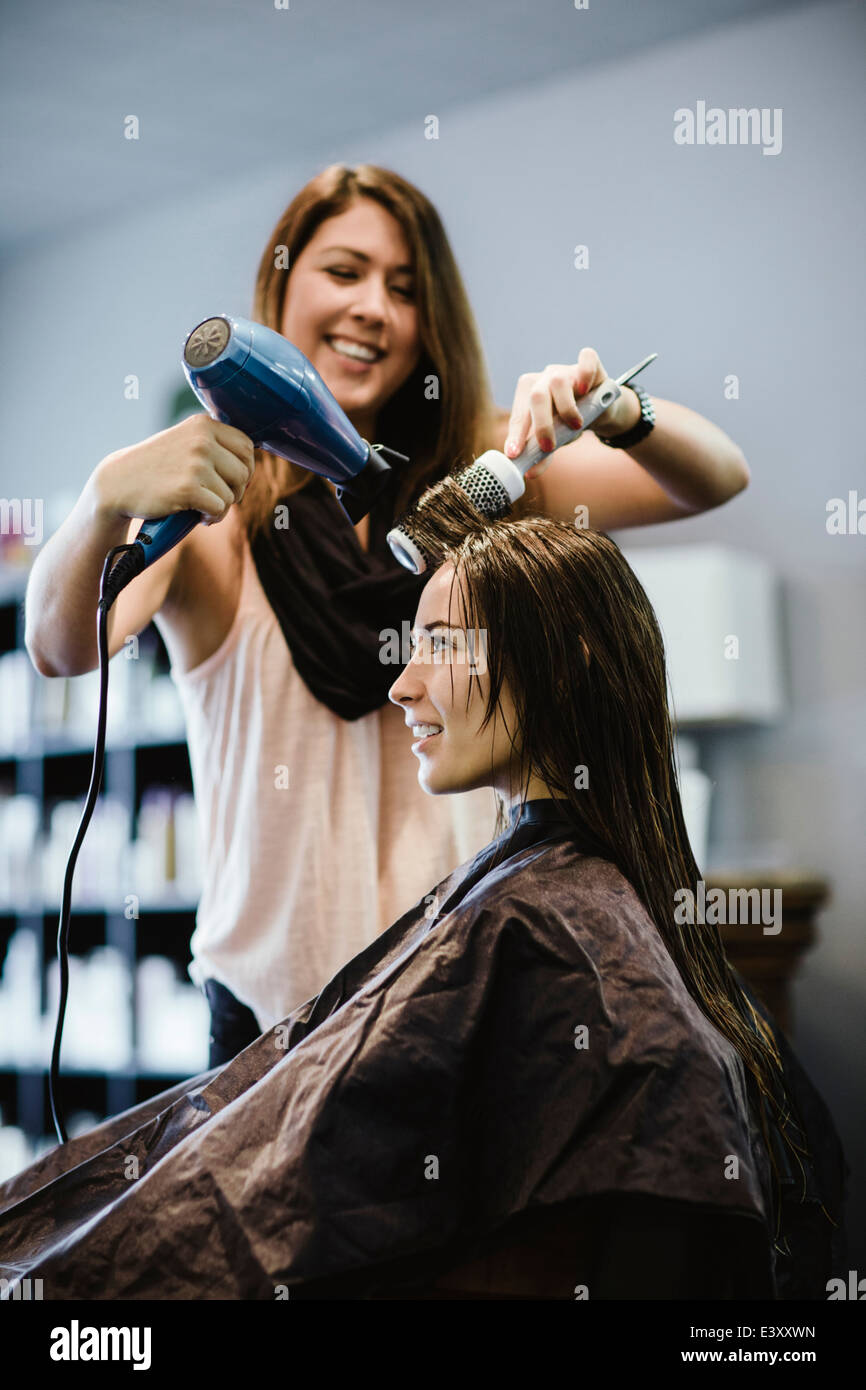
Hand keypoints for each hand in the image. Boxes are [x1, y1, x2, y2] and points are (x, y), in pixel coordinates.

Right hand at [94, 414, 254, 524]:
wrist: (119, 482)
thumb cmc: (157, 466)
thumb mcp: (186, 442)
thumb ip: (215, 444)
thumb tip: (252, 460)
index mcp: (204, 424)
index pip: (247, 446)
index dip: (244, 468)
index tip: (229, 480)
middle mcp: (202, 439)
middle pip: (244, 472)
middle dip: (236, 490)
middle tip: (216, 497)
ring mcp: (196, 462)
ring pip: (233, 494)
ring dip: (222, 507)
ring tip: (203, 507)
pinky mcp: (189, 487)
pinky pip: (220, 508)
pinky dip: (213, 518)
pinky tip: (198, 516)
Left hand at [503, 348, 627, 479]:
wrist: (601, 409)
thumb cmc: (570, 423)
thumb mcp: (556, 440)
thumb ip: (543, 456)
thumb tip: (530, 473)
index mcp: (529, 395)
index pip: (520, 415)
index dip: (516, 434)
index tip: (515, 453)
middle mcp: (544, 379)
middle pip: (536, 396)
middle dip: (541, 424)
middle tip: (549, 446)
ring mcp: (566, 369)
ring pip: (558, 381)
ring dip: (566, 408)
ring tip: (576, 425)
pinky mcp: (589, 363)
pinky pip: (585, 359)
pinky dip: (585, 373)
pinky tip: (586, 390)